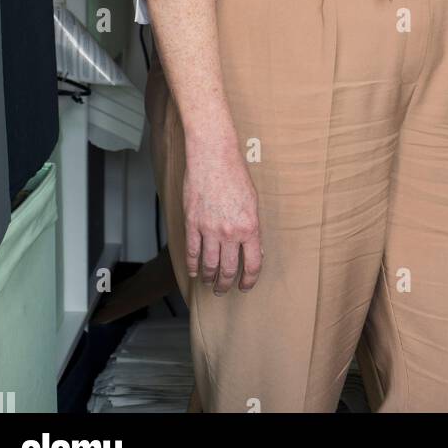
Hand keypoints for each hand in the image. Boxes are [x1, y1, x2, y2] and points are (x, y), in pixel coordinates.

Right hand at [182, 136, 263, 292]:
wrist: (213, 157)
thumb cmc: (235, 175)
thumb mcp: (253, 201)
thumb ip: (252, 227)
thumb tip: (255, 248)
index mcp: (249, 227)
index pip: (253, 263)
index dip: (249, 279)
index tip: (245, 286)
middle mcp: (230, 232)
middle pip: (229, 269)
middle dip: (227, 284)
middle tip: (224, 289)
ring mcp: (209, 229)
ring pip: (209, 265)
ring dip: (210, 278)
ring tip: (210, 283)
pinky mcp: (192, 223)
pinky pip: (192, 252)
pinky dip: (192, 266)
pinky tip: (194, 272)